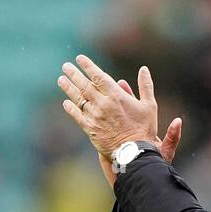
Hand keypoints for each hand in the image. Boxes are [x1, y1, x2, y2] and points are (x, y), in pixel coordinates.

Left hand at [58, 55, 181, 165]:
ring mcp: (95, 116)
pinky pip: (77, 116)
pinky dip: (70, 108)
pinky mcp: (90, 129)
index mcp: (116, 95)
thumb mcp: (149, 106)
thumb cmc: (144, 130)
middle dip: (74, 74)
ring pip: (78, 98)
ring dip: (68, 88)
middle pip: (84, 85)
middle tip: (66, 66)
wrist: (134, 153)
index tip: (79, 58)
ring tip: (61, 79)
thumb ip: (146, 86)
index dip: (87, 65)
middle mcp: (103, 103)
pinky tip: (66, 103)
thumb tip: (144, 69)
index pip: (98, 76)